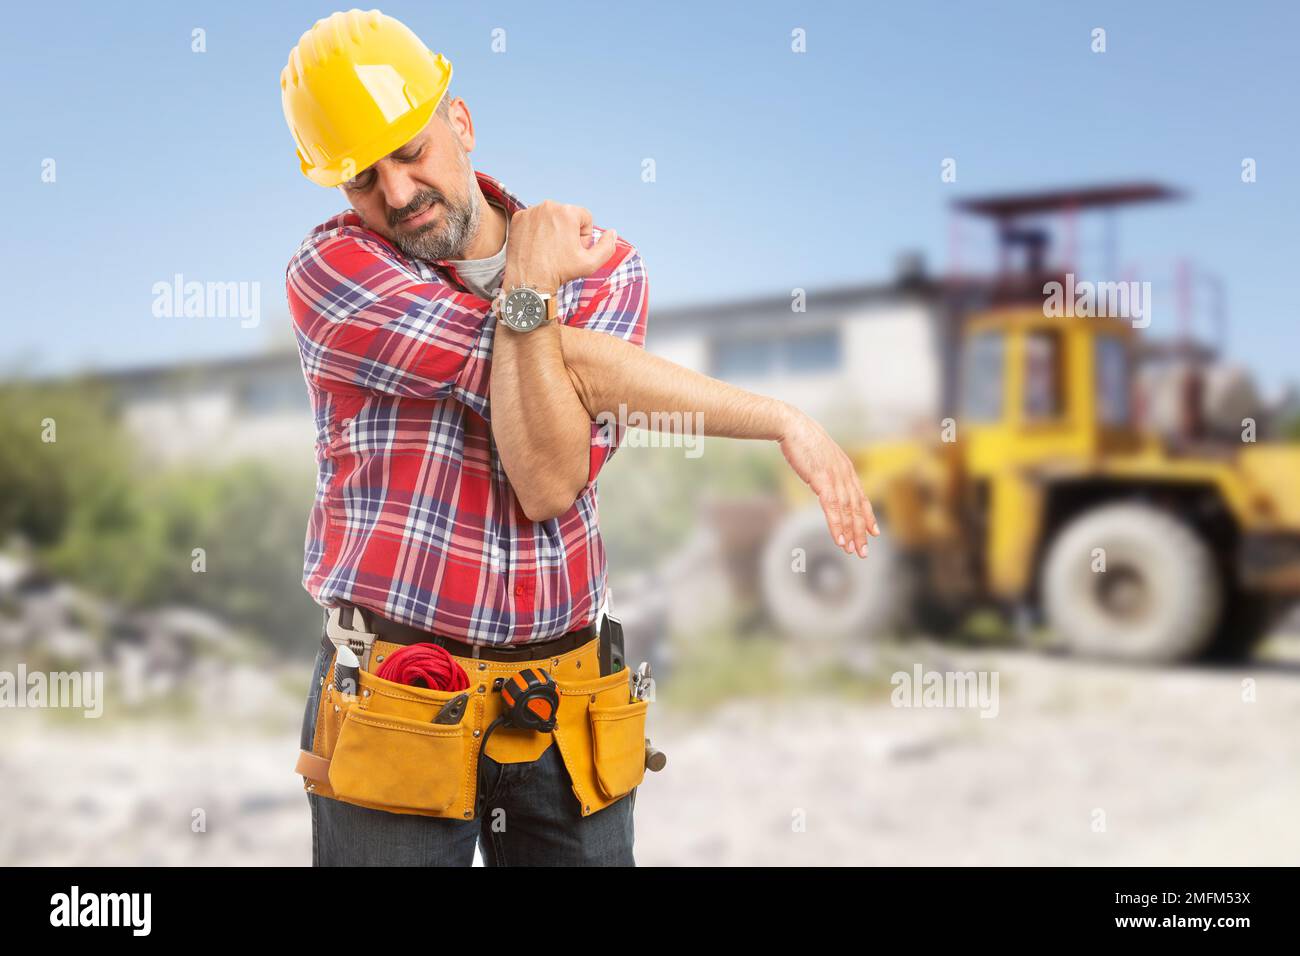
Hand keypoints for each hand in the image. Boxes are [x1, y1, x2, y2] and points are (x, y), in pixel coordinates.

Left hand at [503, 200, 616, 293]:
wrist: (529, 282)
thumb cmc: (560, 272)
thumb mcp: (590, 263)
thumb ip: (607, 247)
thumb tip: (612, 232)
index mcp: (567, 212)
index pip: (585, 218)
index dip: (584, 236)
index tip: (575, 250)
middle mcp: (548, 206)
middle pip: (567, 216)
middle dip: (568, 232)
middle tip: (561, 252)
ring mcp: (530, 211)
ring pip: (550, 217)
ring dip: (553, 230)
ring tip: (548, 250)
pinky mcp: (518, 218)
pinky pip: (534, 220)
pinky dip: (536, 231)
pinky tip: (536, 246)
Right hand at [777, 406, 879, 557]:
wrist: (793, 426)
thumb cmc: (803, 440)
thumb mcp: (820, 457)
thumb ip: (827, 469)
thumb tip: (824, 478)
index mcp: (846, 469)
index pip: (861, 497)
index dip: (868, 516)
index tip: (873, 532)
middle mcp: (845, 474)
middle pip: (857, 508)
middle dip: (861, 531)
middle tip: (863, 551)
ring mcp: (835, 477)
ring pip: (847, 511)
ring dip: (850, 533)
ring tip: (852, 550)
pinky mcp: (822, 480)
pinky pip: (832, 508)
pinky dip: (837, 526)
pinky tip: (839, 539)